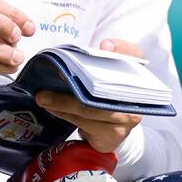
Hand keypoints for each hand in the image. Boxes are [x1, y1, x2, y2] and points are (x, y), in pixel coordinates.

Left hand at [35, 38, 143, 152]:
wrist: (114, 129)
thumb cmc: (105, 96)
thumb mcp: (103, 76)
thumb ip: (94, 63)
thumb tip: (72, 59)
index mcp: (137, 73)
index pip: (136, 55)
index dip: (122, 48)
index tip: (105, 46)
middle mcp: (137, 96)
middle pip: (106, 87)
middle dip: (77, 83)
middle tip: (54, 76)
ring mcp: (127, 118)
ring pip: (91, 108)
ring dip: (63, 103)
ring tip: (44, 97)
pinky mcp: (114, 135)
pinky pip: (85, 124)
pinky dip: (66, 114)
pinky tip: (53, 108)